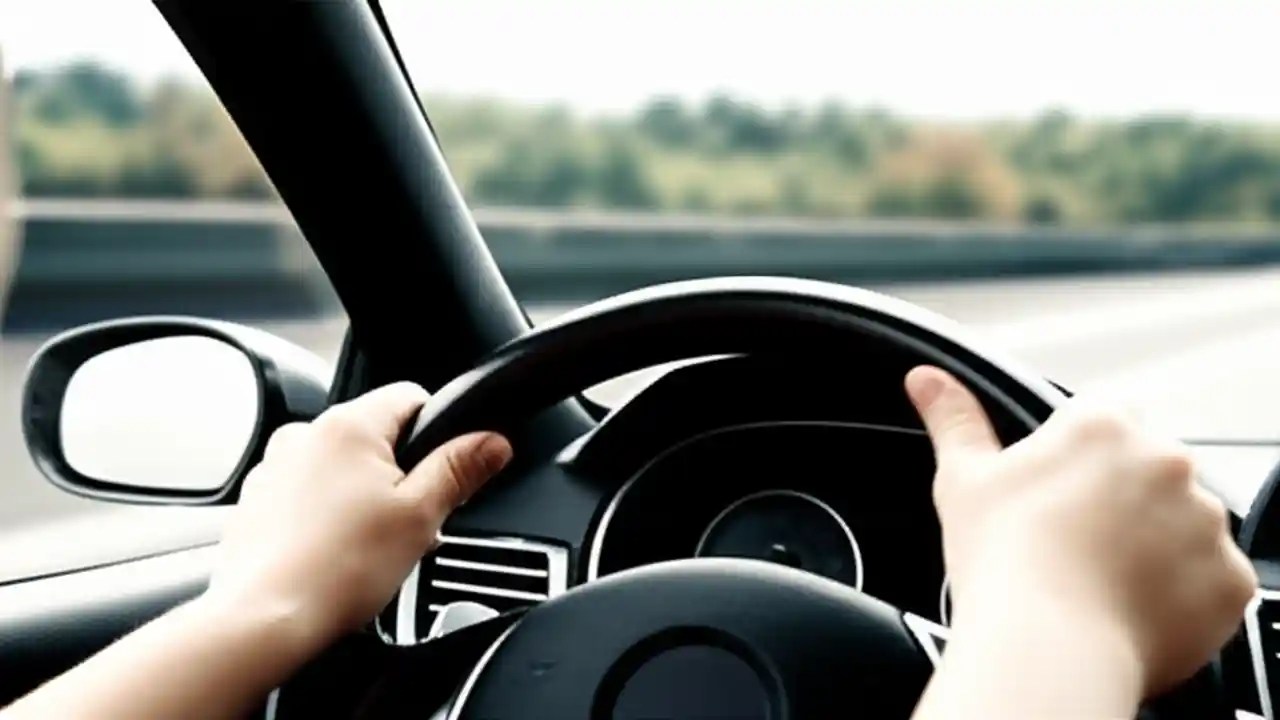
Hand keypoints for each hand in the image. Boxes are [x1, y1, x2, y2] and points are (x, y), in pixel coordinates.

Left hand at [204, 382, 511, 654]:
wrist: (263, 620)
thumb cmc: (336, 570)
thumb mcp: (420, 516)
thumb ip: (460, 470)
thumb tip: (492, 442)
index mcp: (349, 425)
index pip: (412, 397)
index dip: (440, 434)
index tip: (446, 475)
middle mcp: (305, 435)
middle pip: (378, 438)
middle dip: (402, 477)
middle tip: (411, 526)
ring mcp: (275, 468)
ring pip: (343, 470)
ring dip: (365, 499)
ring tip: (370, 549)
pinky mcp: (258, 503)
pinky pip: (309, 496)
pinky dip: (328, 518)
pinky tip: (337, 555)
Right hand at [905, 365, 1255, 695]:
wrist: (1046, 648)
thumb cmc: (1002, 561)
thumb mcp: (964, 480)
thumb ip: (954, 419)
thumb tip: (925, 379)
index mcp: (1102, 426)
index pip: (1104, 422)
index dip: (1077, 460)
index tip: (1057, 496)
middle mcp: (1166, 462)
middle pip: (1149, 469)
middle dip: (1121, 498)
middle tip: (1074, 541)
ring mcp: (1205, 521)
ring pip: (1184, 523)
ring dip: (1156, 542)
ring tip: (1102, 580)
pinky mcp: (1228, 578)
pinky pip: (1210, 579)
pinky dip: (1182, 593)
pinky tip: (1131, 607)